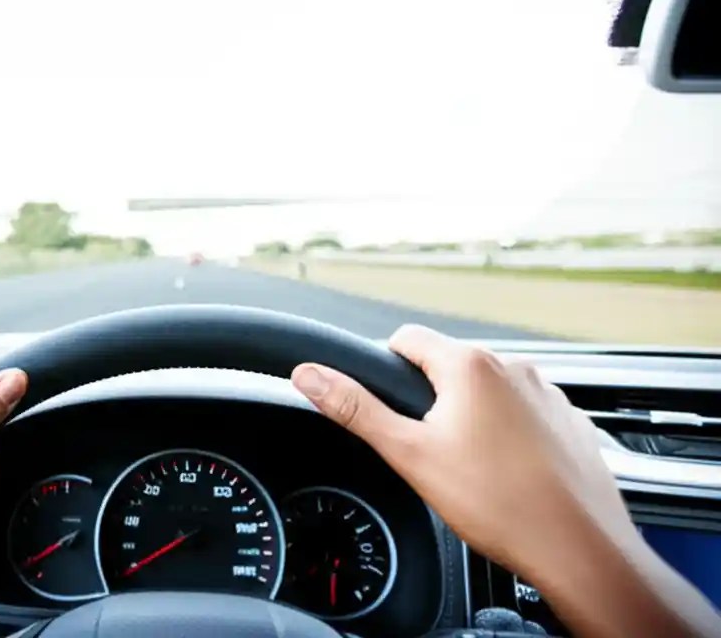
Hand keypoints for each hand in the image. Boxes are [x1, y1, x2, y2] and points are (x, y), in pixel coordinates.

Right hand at [292, 325, 719, 636]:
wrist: (577, 547)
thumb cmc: (499, 504)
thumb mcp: (408, 455)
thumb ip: (354, 409)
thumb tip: (309, 375)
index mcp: (470, 366)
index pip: (406, 338)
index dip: (384, 369)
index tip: (385, 405)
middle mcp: (514, 368)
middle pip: (448, 366)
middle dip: (429, 401)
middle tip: (427, 451)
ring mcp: (548, 393)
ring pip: (488, 392)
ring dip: (471, 417)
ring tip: (470, 469)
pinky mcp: (569, 421)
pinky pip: (524, 415)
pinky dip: (509, 435)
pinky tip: (505, 474)